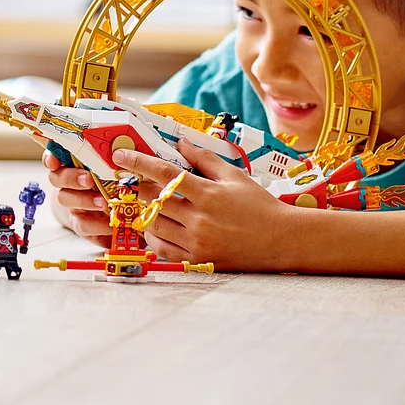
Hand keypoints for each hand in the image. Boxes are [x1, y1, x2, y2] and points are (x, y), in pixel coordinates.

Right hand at [43, 149, 111, 248]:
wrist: (121, 210)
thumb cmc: (118, 181)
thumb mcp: (118, 167)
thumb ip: (113, 157)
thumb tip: (121, 151)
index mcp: (75, 164)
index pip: (55, 156)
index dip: (51, 157)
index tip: (54, 161)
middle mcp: (69, 184)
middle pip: (57, 178)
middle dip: (71, 178)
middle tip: (89, 180)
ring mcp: (73, 205)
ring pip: (66, 200)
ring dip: (84, 201)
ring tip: (104, 202)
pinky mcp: (82, 224)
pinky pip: (82, 225)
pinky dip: (96, 225)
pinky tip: (110, 224)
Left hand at [111, 137, 291, 270]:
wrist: (282, 241)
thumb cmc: (259, 206)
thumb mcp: (235, 177)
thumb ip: (205, 159)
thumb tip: (181, 143)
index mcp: (208, 194)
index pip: (164, 173)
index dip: (139, 162)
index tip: (121, 155)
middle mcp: (199, 219)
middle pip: (153, 200)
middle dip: (139, 187)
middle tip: (134, 181)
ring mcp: (197, 242)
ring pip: (153, 225)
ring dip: (144, 212)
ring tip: (147, 204)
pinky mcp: (197, 260)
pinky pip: (161, 248)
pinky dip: (153, 236)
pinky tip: (157, 226)